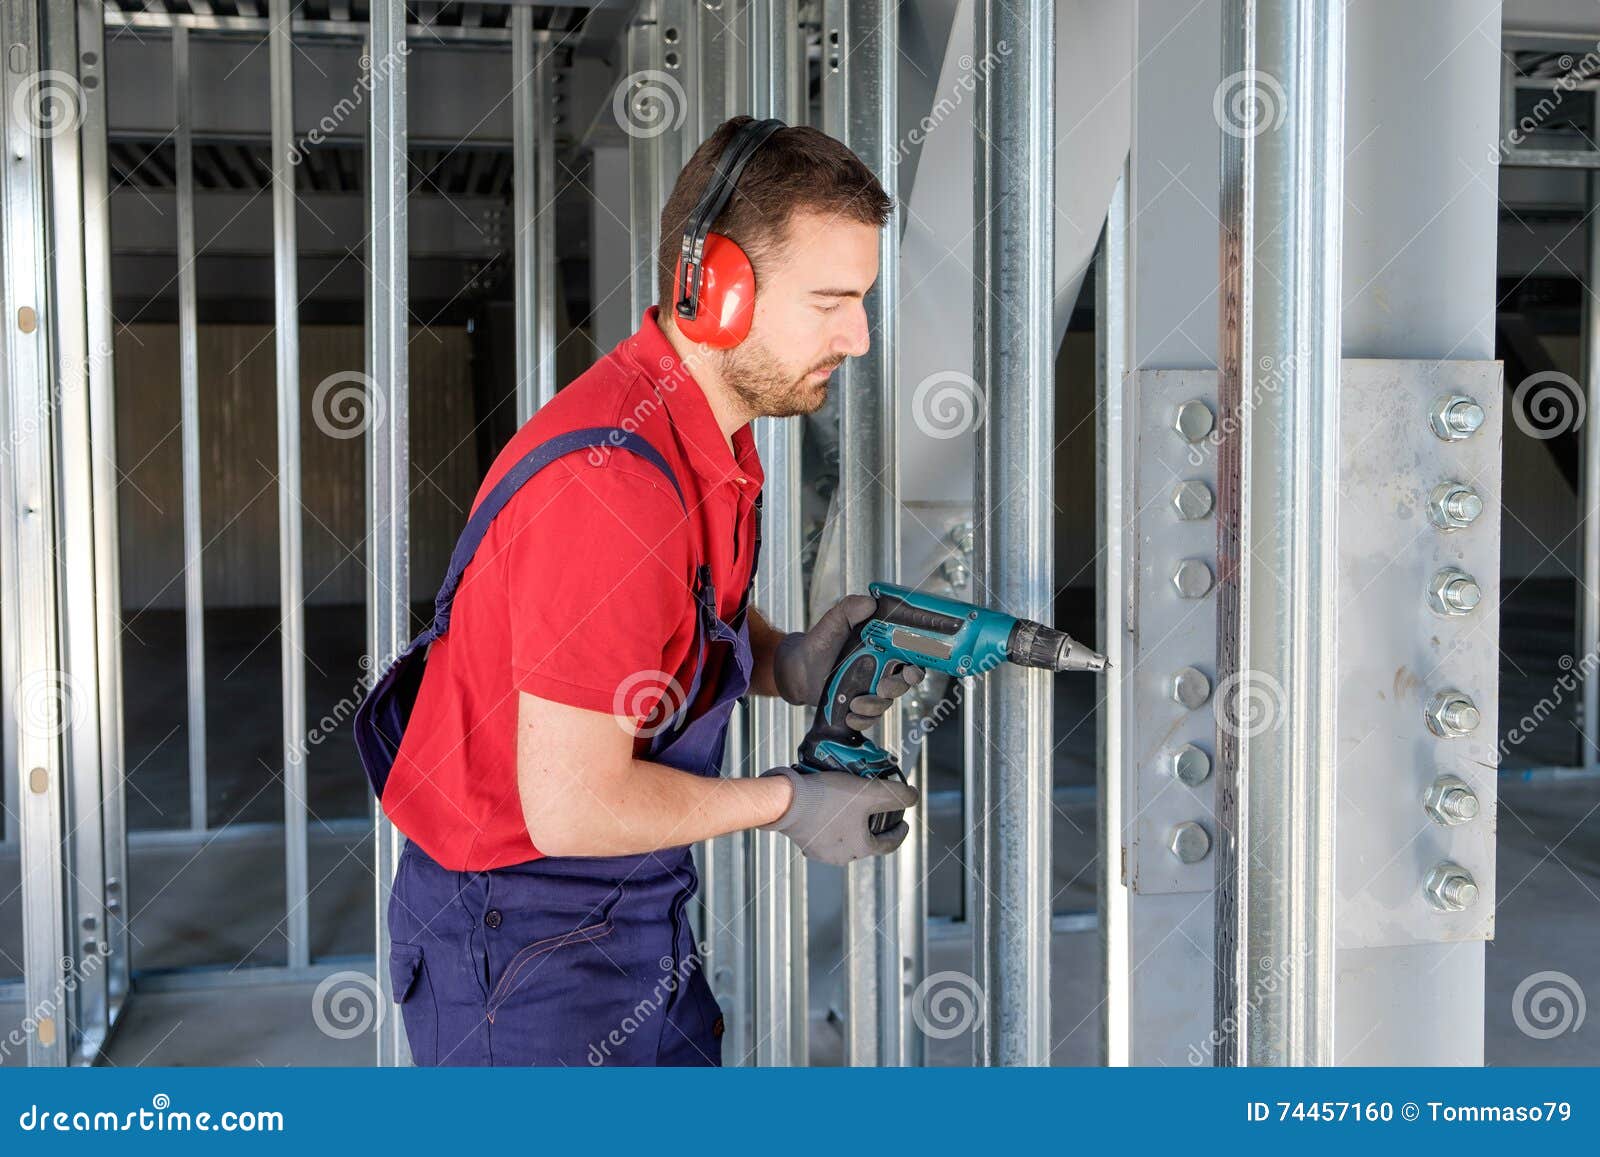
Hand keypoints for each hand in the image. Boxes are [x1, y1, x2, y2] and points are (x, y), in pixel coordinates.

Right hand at [757, 767, 918, 864]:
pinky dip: (832, 824)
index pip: (888, 845)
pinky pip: (824, 834)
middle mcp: (841, 856)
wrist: (788, 801)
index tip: (903, 822)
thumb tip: (913, 797)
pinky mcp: (804, 842)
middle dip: (874, 827)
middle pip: (866, 842)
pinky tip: (829, 809)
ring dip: (851, 825)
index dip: (899, 833)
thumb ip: (898, 795)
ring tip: (852, 807)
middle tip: (877, 810)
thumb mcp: (870, 792)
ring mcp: (820, 852)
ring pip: (844, 839)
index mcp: (860, 848)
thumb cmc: (828, 799)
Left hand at [772, 594, 925, 727]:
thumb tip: (870, 602)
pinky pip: (869, 719)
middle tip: (882, 687)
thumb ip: (850, 609)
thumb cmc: (821, 642)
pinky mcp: (859, 708)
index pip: (912, 657)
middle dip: (896, 688)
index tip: (910, 670)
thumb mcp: (834, 621)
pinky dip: (861, 720)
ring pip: (886, 704)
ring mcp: (871, 691)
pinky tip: (849, 715)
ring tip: (855, 702)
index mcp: (884, 649)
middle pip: (904, 683)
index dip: (917, 665)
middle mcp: (882, 670)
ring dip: (874, 706)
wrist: (798, 667)